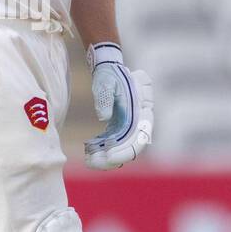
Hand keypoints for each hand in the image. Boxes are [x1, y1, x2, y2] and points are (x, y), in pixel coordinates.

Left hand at [84, 42, 153, 170]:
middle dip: (113, 159)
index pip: (139, 138)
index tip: (108, 156)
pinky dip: (102, 150)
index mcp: (142, 112)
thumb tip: (104, 117)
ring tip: (88, 160)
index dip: (125, 151)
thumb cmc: (110, 74)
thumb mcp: (106, 82)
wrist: (108, 68)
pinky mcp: (118, 127)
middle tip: (93, 163)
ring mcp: (129, 126)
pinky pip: (112, 143)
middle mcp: (139, 122)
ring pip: (121, 149)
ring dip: (106, 158)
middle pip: (130, 148)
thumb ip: (106, 97)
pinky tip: (88, 152)